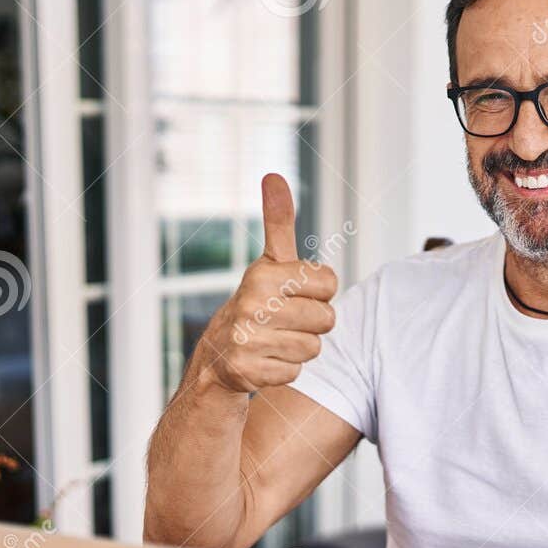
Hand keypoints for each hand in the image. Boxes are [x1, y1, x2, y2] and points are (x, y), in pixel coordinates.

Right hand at [191, 173, 337, 393]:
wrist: (218, 355)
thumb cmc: (257, 303)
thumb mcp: (269, 263)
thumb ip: (278, 222)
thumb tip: (273, 175)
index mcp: (263, 275)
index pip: (329, 283)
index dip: (320, 292)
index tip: (296, 294)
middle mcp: (252, 305)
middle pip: (326, 319)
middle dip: (312, 324)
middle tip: (286, 321)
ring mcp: (247, 340)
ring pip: (313, 348)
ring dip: (299, 348)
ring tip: (275, 340)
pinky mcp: (248, 371)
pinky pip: (296, 372)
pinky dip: (285, 369)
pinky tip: (266, 360)